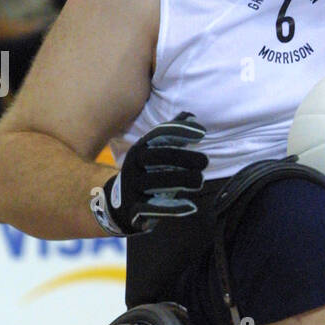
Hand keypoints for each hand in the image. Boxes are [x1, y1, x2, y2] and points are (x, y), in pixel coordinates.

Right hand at [92, 112, 207, 234]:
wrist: (119, 203)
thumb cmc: (146, 173)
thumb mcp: (155, 152)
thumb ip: (172, 136)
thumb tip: (191, 115)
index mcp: (141, 149)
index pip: (158, 134)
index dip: (180, 131)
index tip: (202, 133)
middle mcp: (134, 165)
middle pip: (158, 157)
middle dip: (183, 157)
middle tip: (205, 161)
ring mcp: (133, 187)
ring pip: (155, 181)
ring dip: (180, 179)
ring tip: (199, 181)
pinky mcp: (134, 208)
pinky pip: (151, 208)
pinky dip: (172, 208)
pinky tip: (190, 206)